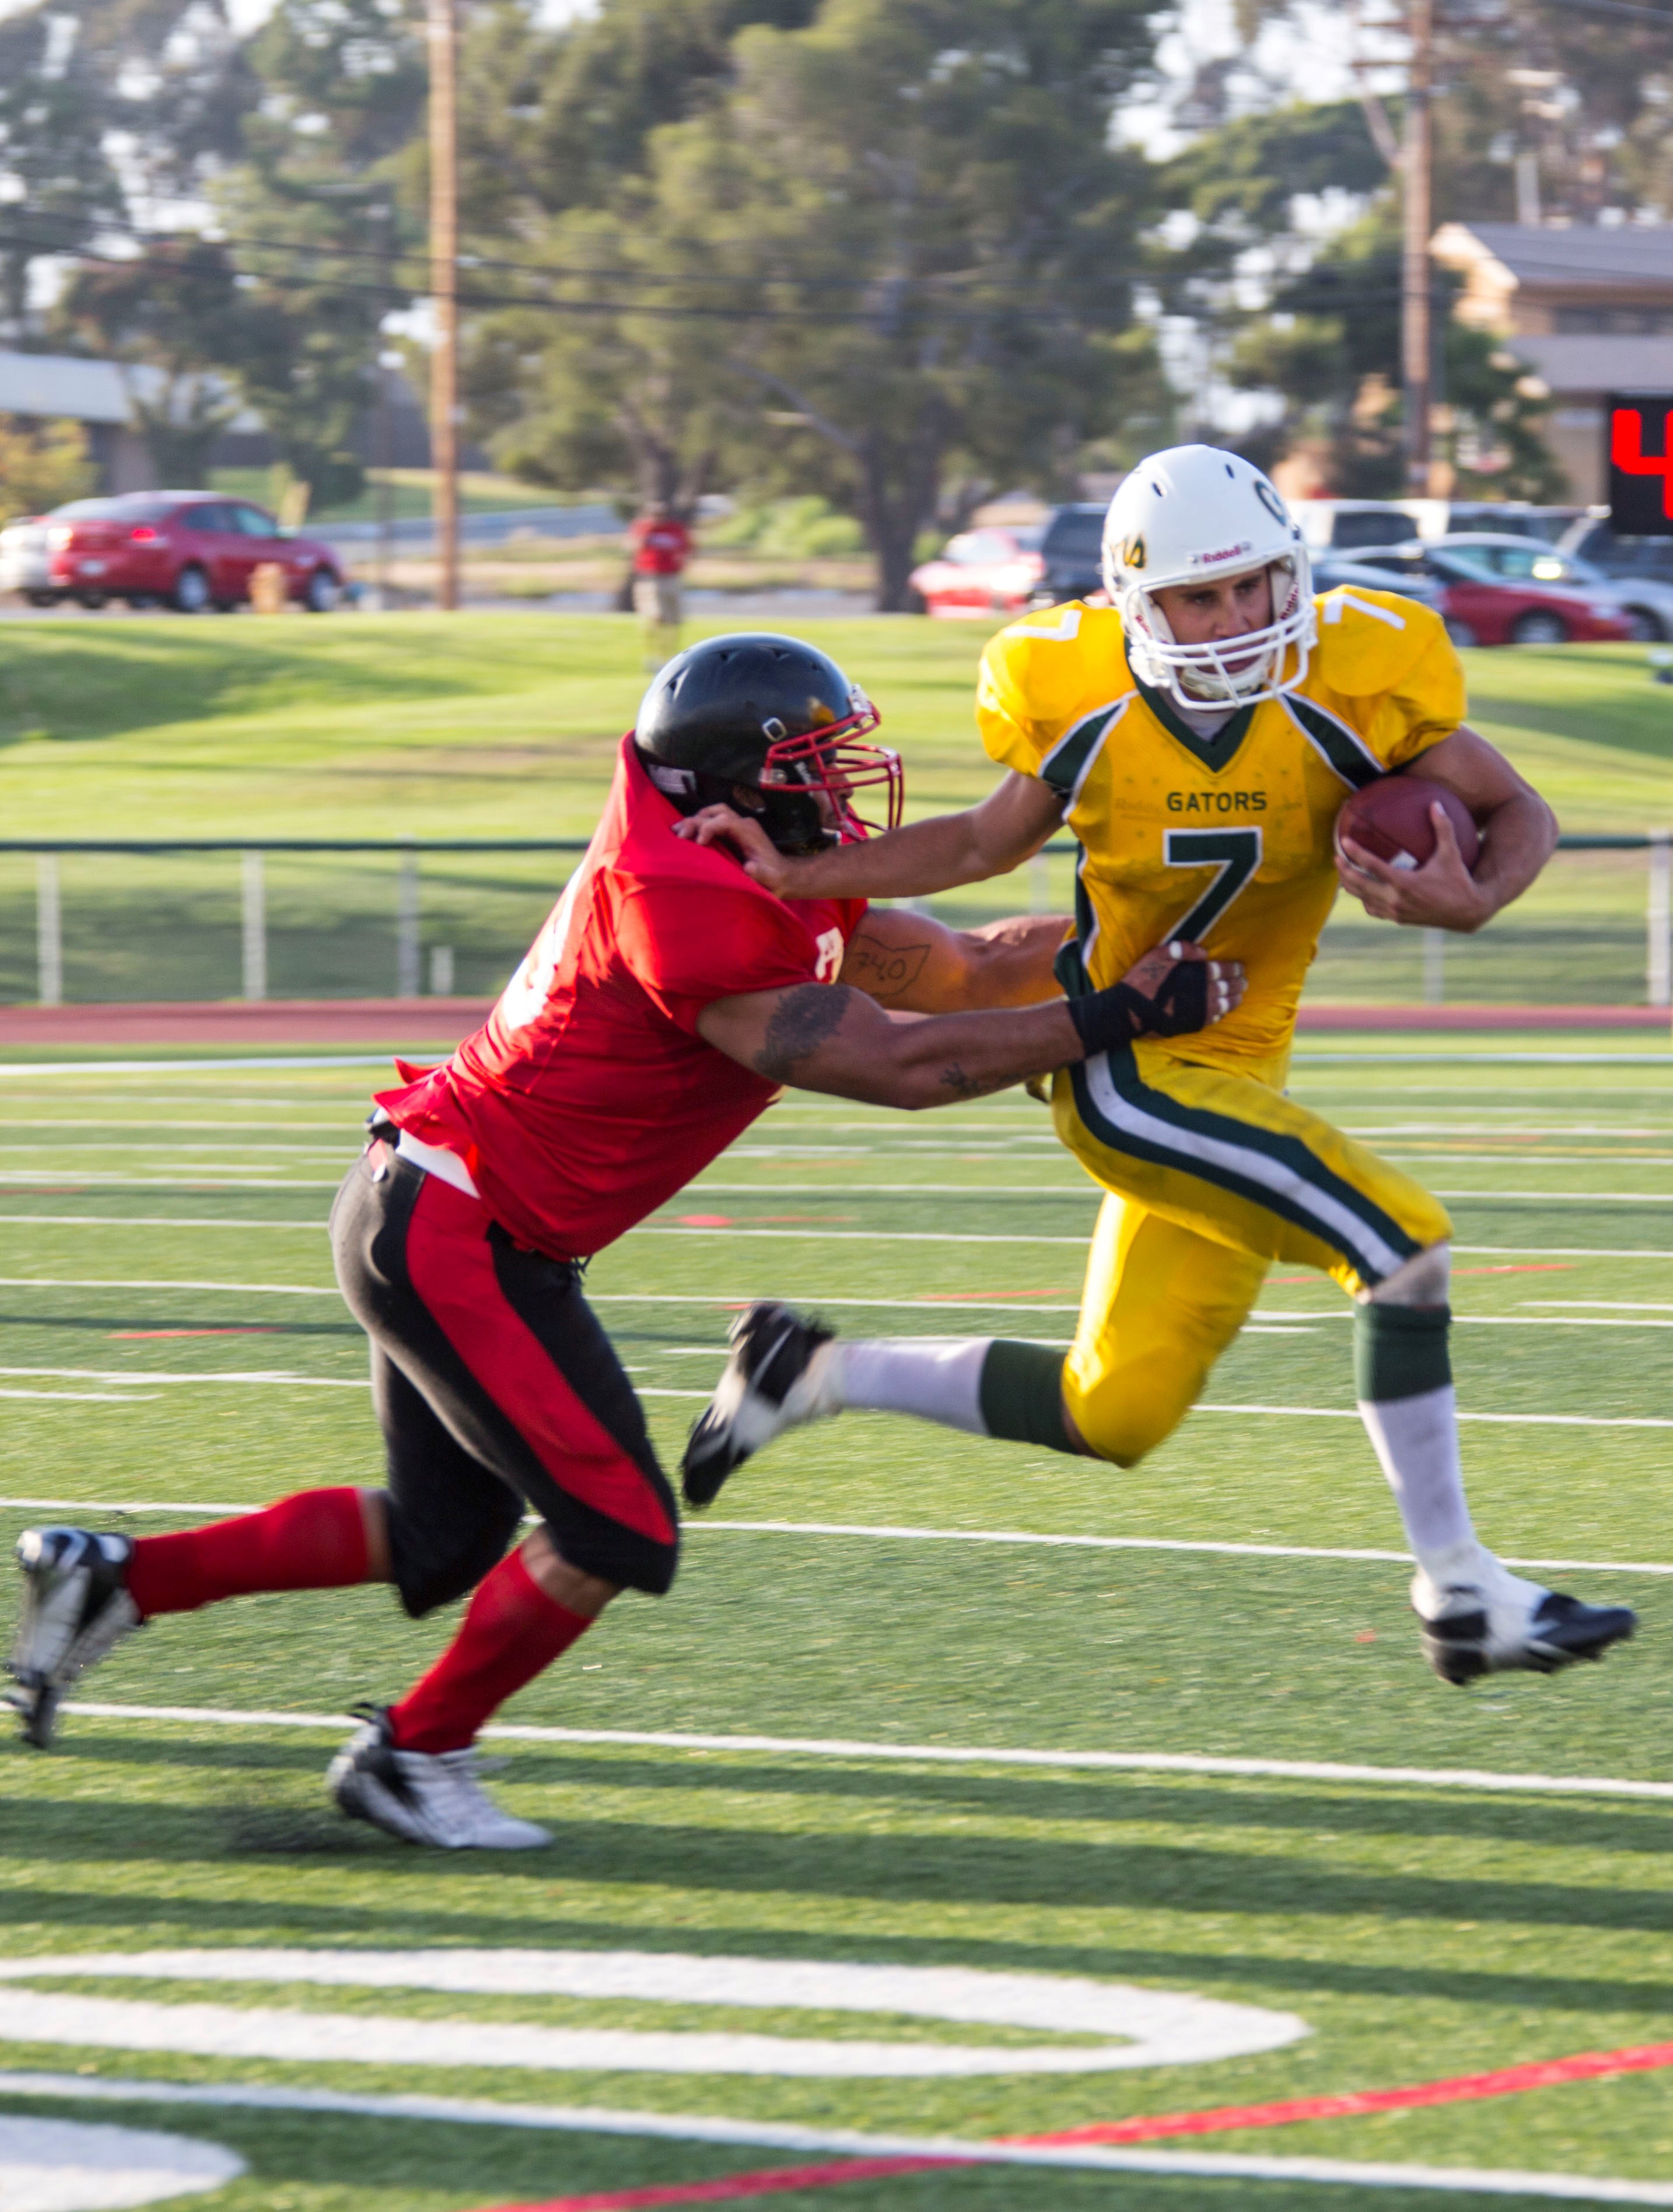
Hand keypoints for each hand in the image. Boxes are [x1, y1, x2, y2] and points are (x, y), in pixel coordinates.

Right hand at [671, 804, 794, 893]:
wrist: (783, 875)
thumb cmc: (774, 879)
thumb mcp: (770, 880)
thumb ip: (760, 874)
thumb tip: (749, 867)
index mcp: (750, 833)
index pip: (725, 821)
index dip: (709, 828)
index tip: (698, 844)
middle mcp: (744, 824)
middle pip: (716, 813)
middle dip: (696, 821)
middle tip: (679, 836)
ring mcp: (739, 826)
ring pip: (714, 813)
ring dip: (696, 819)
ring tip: (678, 831)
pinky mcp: (734, 832)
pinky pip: (715, 820)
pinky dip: (700, 824)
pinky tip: (687, 834)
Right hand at [1068, 940, 1245, 1057]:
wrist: (1129, 1011)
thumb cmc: (1143, 979)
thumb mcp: (1158, 955)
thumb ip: (1183, 950)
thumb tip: (1205, 952)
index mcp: (1197, 975)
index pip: (1222, 970)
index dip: (1233, 969)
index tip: (1241, 968)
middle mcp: (1202, 994)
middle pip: (1227, 988)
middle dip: (1238, 984)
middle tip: (1245, 982)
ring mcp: (1198, 1011)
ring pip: (1223, 1005)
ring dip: (1233, 1000)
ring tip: (1240, 997)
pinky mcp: (1191, 1024)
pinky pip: (1212, 1019)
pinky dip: (1220, 1014)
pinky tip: (1222, 1011)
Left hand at [1336, 804, 1487, 930]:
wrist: (1466, 912)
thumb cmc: (1459, 880)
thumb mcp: (1452, 853)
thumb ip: (1443, 828)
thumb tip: (1435, 803)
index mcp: (1405, 883)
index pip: (1372, 867)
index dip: (1356, 854)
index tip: (1343, 842)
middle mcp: (1396, 899)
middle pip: (1360, 885)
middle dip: (1344, 871)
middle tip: (1336, 857)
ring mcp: (1395, 912)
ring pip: (1363, 899)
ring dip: (1350, 886)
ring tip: (1342, 873)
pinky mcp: (1398, 920)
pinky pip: (1373, 910)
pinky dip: (1364, 900)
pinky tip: (1361, 890)